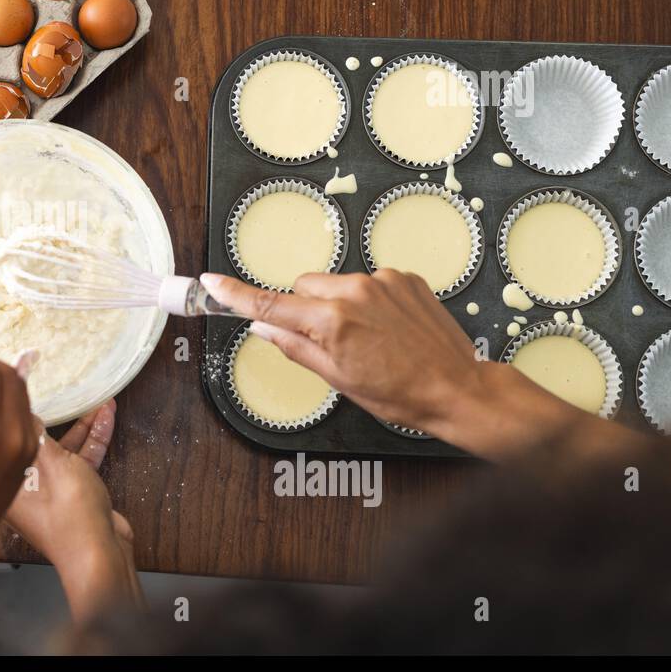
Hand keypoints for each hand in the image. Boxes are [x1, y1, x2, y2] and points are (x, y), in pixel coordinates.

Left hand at [4, 400, 142, 621]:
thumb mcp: (49, 463)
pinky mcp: (74, 492)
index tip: (26, 385)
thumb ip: (34, 434)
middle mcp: (24, 483)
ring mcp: (51, 489)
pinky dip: (93, 439)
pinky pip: (81, 459)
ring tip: (98, 399)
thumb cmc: (68, 514)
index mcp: (5, 477)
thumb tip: (19, 408)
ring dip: (83, 424)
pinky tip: (106, 418)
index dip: (16, 409)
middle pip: (36, 439)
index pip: (6, 435)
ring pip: (64, 447)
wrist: (98, 553)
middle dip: (57, 412)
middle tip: (65, 386)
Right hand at [202, 269, 481, 432]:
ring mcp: (382, 281)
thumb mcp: (339, 380)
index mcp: (333, 321)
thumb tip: (264, 327)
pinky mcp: (404, 277)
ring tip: (369, 339)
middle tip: (328, 342)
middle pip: (303, 287)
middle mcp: (355, 292)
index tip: (212, 284)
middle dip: (305, 308)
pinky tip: (387, 328)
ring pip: (335, 284)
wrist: (458, 388)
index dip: (236, 295)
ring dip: (339, 305)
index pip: (271, 303)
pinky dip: (368, 300)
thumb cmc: (402, 394)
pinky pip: (368, 282)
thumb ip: (296, 347)